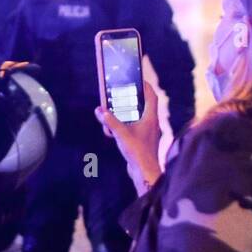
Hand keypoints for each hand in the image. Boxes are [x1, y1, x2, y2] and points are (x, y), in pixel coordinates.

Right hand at [95, 80, 161, 194]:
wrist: (145, 171)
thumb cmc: (137, 151)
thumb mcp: (121, 134)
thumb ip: (110, 121)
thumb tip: (99, 110)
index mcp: (151, 118)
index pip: (151, 97)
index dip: (146, 86)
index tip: (139, 80)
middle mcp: (152, 124)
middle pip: (146, 106)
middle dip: (135, 98)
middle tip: (125, 92)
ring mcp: (148, 133)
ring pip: (140, 117)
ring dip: (130, 112)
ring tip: (119, 109)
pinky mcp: (144, 141)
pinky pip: (136, 128)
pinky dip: (128, 124)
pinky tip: (118, 129)